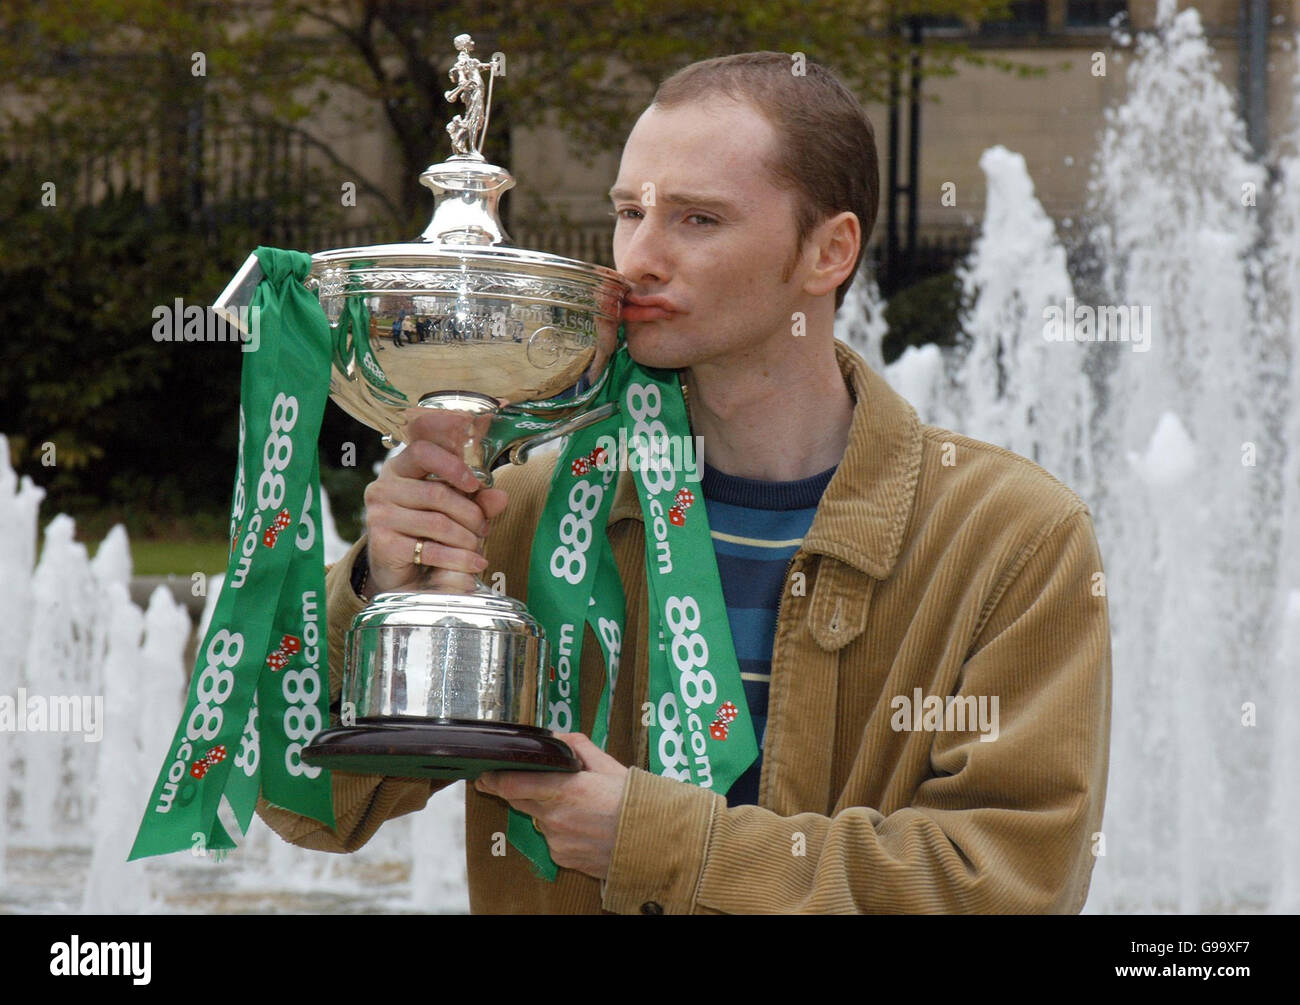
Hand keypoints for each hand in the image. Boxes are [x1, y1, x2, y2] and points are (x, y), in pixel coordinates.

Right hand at [363, 408, 508, 595]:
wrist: (401, 573)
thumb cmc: (427, 533)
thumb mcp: (455, 512)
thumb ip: (477, 502)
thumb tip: (501, 497)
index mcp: (399, 470)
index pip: (422, 451)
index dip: (451, 465)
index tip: (474, 485)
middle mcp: (383, 488)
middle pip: (438, 493)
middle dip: (471, 514)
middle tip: (484, 529)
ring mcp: (379, 516)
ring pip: (438, 522)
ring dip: (467, 539)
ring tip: (478, 548)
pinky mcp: (383, 544)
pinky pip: (430, 549)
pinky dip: (458, 559)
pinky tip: (473, 564)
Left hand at [475, 733, 628, 880]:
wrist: (654, 844)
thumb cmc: (634, 802)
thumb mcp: (609, 766)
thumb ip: (578, 748)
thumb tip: (556, 739)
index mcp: (565, 790)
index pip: (513, 785)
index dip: (494, 779)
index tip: (484, 775)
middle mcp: (555, 818)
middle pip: (519, 801)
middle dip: (519, 790)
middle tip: (528, 781)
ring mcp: (557, 841)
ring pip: (538, 820)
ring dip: (546, 810)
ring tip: (577, 805)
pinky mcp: (562, 858)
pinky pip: (551, 839)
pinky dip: (559, 829)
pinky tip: (582, 825)